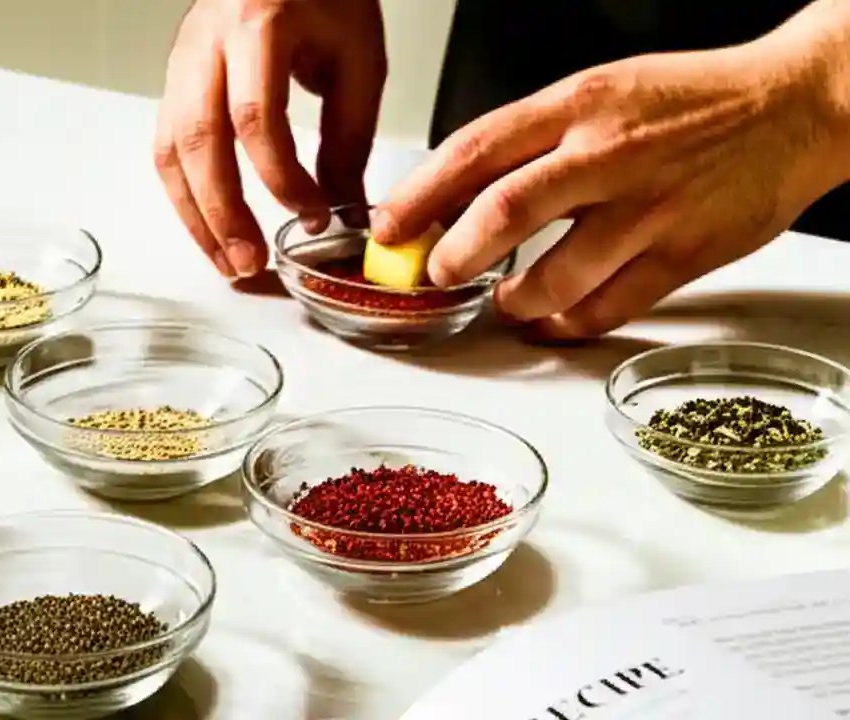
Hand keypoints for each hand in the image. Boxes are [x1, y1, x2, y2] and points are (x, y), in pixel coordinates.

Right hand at [154, 0, 386, 277]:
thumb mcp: (357, 55)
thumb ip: (349, 134)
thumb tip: (340, 205)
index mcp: (259, 23)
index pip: (256, 118)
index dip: (281, 178)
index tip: (313, 214)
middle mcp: (206, 42)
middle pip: (199, 141)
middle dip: (223, 212)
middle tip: (250, 261)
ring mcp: (181, 60)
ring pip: (170, 151)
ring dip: (195, 216)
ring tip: (227, 260)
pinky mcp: (175, 80)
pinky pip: (166, 146)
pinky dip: (186, 195)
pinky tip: (209, 228)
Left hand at [371, 38, 849, 338]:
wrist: (794, 106)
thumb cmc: (689, 100)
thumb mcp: (599, 93)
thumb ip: (532, 142)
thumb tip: (457, 195)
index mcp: (579, 104)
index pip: (475, 150)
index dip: (420, 195)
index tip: (391, 227)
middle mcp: (608, 154)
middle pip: (505, 211)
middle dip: (454, 255)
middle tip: (436, 273)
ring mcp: (648, 209)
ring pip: (555, 276)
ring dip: (514, 300)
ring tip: (503, 301)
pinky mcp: (684, 255)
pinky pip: (608, 308)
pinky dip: (568, 325)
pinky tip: (552, 322)